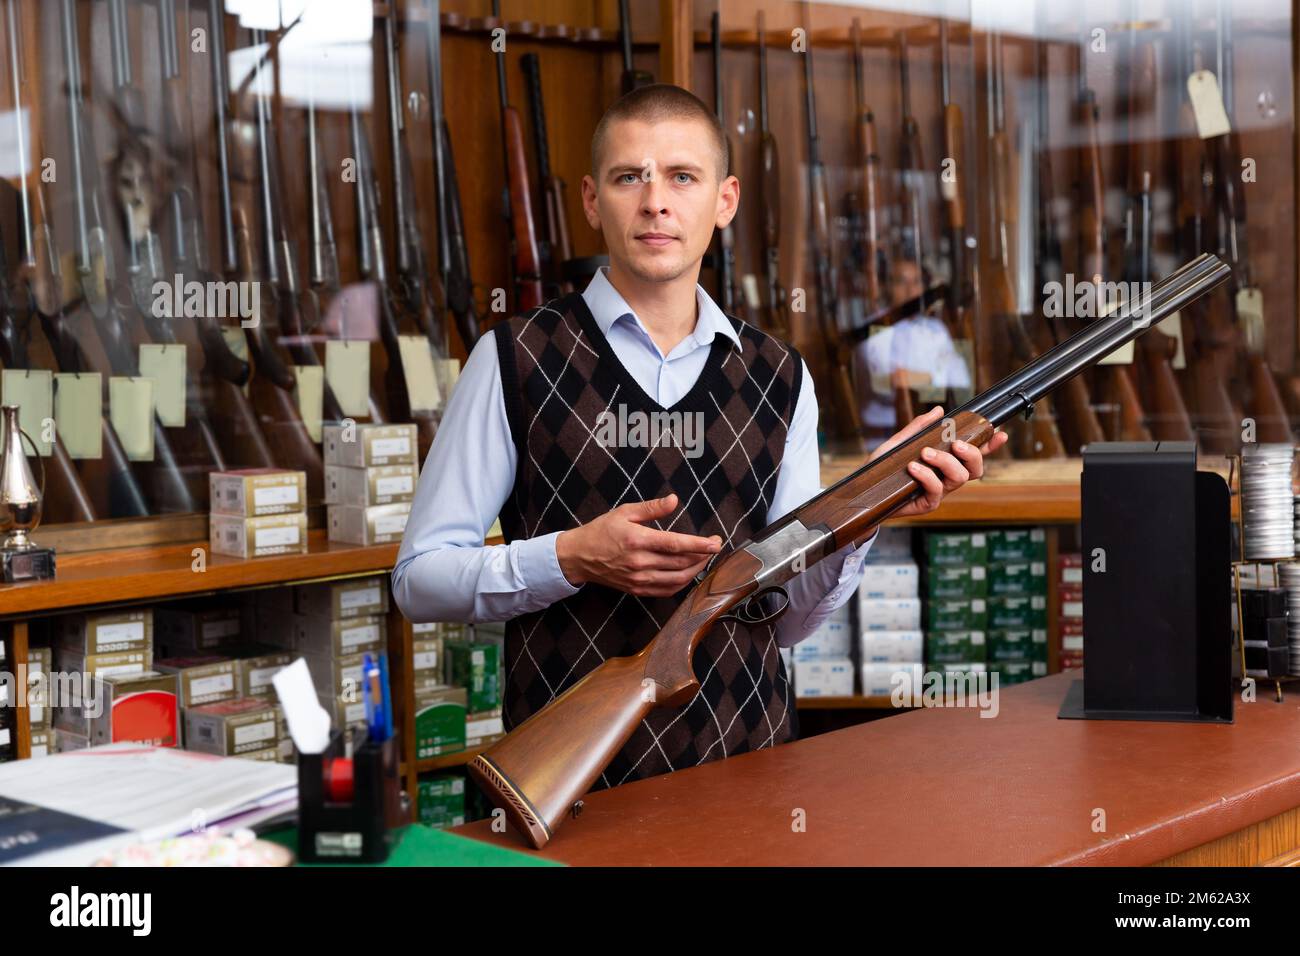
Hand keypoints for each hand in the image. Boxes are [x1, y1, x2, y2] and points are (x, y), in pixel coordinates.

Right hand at [555, 493, 721, 596]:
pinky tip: (689, 573)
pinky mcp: (637, 589)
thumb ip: (652, 508)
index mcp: (637, 540)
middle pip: (681, 563)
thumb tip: (674, 500)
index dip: (699, 544)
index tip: (716, 541)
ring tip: (705, 558)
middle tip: (714, 546)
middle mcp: (639, 562)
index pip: (676, 544)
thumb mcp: (625, 511)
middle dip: (703, 555)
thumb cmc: (602, 530)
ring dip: (696, 570)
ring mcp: (638, 579)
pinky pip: (667, 591)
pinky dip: (682, 583)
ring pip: (677, 579)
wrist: (579, 556)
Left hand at [860, 406, 1009, 529]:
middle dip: (973, 453)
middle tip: (956, 444)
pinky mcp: (927, 504)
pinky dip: (927, 476)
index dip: (990, 445)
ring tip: (925, 453)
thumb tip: (938, 411)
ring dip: (946, 462)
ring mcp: (939, 492)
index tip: (999, 432)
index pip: (974, 453)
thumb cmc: (884, 467)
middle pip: (976, 468)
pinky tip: (914, 467)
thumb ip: (919, 427)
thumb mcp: (900, 442)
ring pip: (960, 478)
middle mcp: (946, 477)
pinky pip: (936, 491)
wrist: (864, 490)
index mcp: (945, 462)